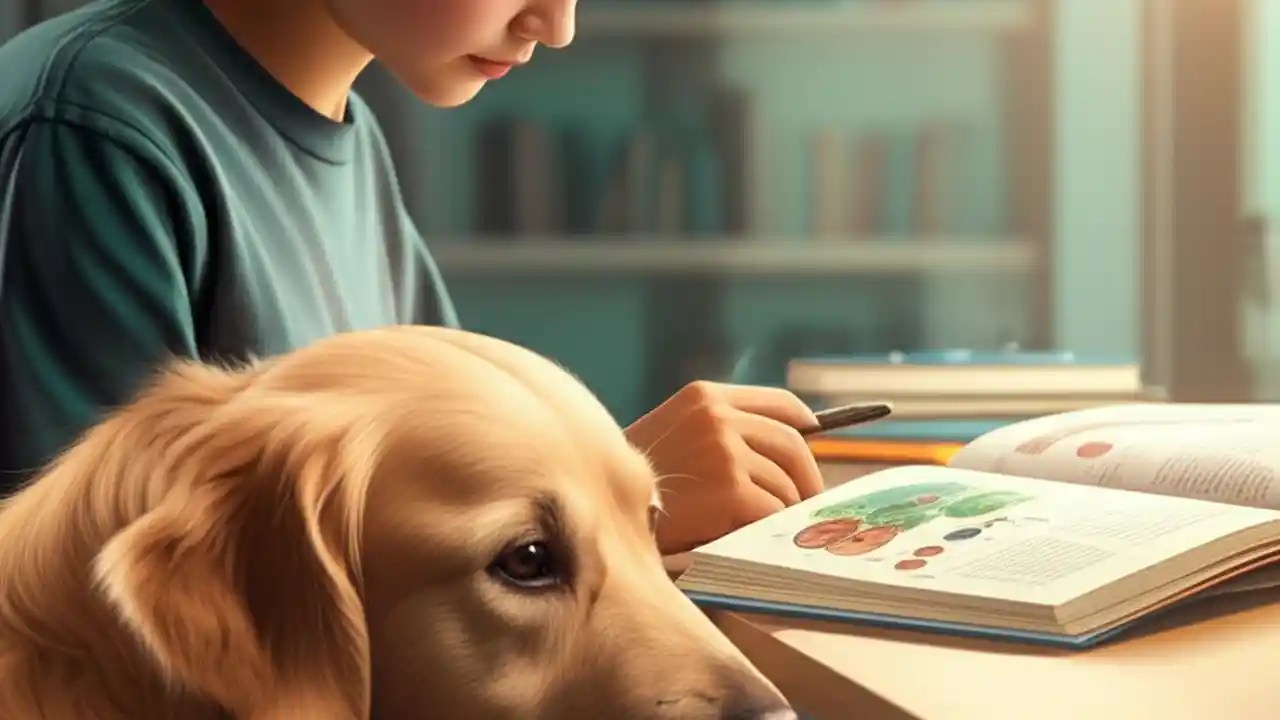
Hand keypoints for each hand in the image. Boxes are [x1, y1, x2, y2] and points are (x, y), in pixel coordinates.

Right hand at [625, 381, 825, 554]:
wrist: (601, 508)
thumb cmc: (637, 479)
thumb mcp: (674, 432)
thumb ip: (720, 431)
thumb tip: (781, 456)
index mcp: (705, 397)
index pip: (779, 404)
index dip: (805, 424)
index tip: (816, 439)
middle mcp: (718, 417)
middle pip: (792, 445)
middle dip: (806, 478)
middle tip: (807, 502)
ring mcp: (725, 453)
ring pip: (784, 486)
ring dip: (778, 510)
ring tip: (758, 525)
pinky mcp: (730, 490)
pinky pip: (771, 512)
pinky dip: (765, 528)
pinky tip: (744, 535)